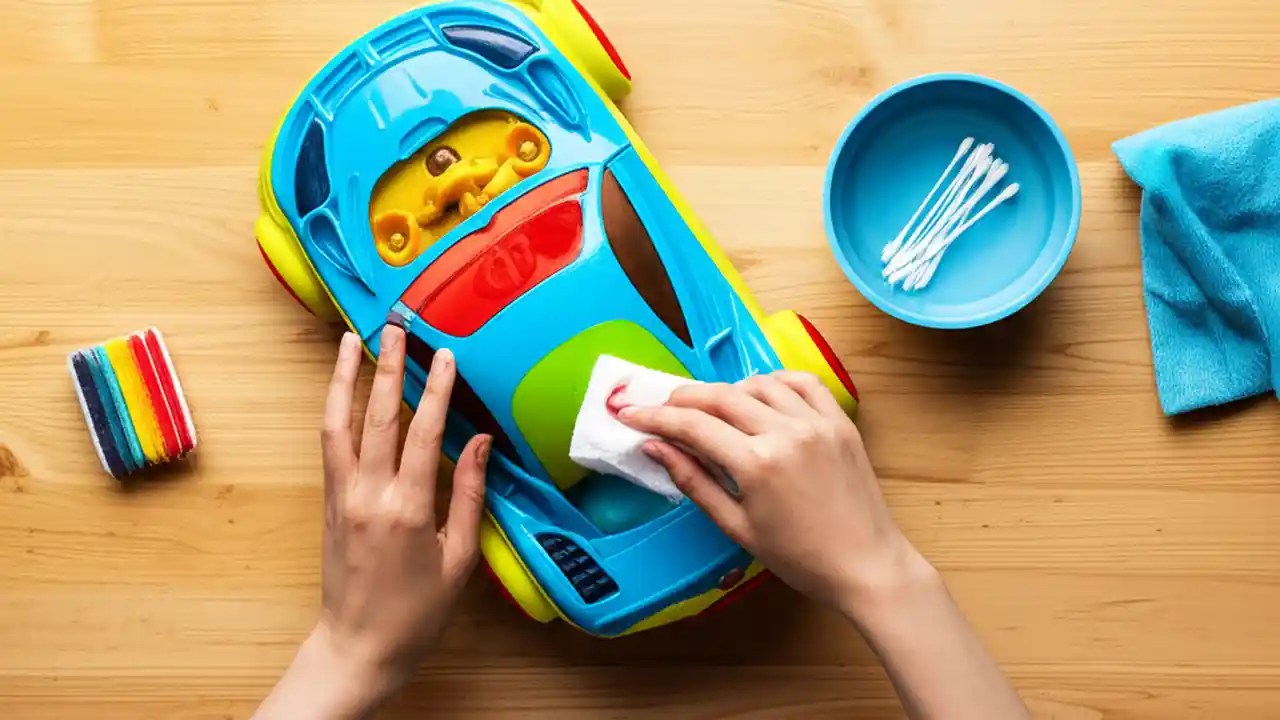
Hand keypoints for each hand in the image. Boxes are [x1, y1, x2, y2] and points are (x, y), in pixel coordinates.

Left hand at [255, 327, 490, 718]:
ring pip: (339, 423)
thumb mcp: (460, 558)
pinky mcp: (329, 503)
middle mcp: (368, 494)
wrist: (359, 646)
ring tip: (351, 341)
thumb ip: (471, 495)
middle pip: (378, 416)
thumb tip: (482, 442)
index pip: (423, 433)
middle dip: (387, 367)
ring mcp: (342, 496)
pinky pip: (330, 445)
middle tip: (395, 327)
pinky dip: (336, 411)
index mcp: (407, 508)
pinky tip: (342, 389)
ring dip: (345, 378)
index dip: (436, 390)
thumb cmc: (417, 611)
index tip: (444, 355)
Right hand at [618, 371, 928, 617]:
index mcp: (757, 463)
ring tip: (712, 409)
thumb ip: (694, 481)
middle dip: (683, 398)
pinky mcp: (840, 422)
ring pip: (759, 384)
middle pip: (721, 397)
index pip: (693, 426)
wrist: (866, 565)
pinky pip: (803, 383)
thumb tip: (654, 447)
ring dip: (728, 390)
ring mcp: (817, 422)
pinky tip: (761, 395)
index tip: (629, 414)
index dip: (655, 417)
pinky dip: (775, 382)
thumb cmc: (798, 557)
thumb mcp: (736, 526)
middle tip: (661, 407)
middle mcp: (786, 432)